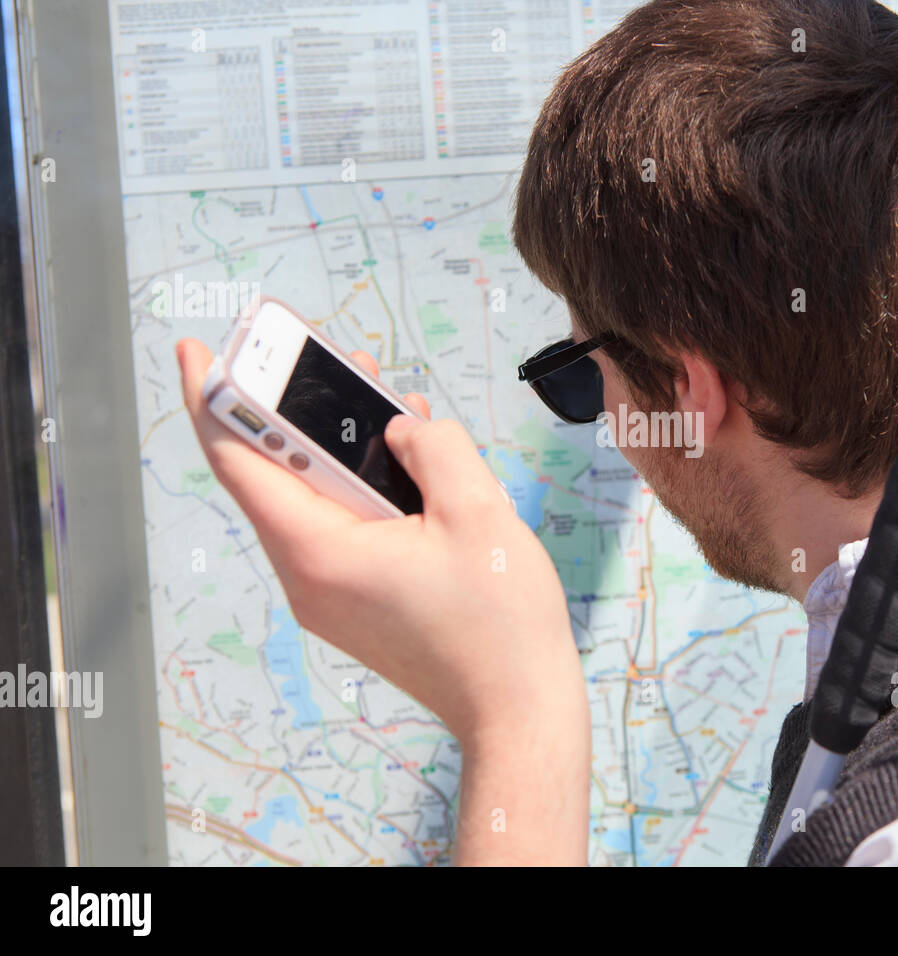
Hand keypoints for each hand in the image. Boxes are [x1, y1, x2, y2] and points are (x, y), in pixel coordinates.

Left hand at [176, 337, 589, 863]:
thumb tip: (402, 426)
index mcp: (322, 552)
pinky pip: (339, 528)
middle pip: (277, 474)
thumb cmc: (500, 624)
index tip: (202, 350)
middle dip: (297, 408)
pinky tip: (405, 462)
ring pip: (313, 499)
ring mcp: (328, 596)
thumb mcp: (478, 511)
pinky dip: (360, 487)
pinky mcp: (352, 603)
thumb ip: (433, 446)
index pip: (241, 460)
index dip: (215, 396)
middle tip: (320, 358)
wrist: (517, 707)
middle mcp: (308, 578)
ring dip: (339, 447)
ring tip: (380, 401)